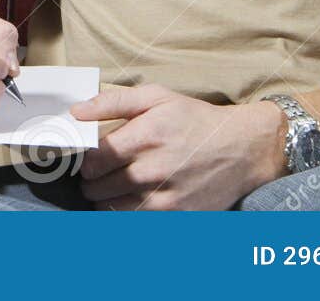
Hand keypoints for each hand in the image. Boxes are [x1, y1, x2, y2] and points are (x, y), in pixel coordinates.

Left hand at [70, 85, 284, 210]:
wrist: (243, 148)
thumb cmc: (196, 120)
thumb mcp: (157, 97)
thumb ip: (112, 101)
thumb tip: (76, 111)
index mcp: (145, 136)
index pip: (93, 159)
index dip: (85, 160)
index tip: (90, 157)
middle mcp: (152, 170)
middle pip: (97, 187)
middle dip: (93, 179)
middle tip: (102, 171)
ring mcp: (164, 197)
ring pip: (110, 208)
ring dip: (105, 198)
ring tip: (115, 184)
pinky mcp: (175, 216)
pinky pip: (133, 221)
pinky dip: (125, 212)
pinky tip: (133, 198)